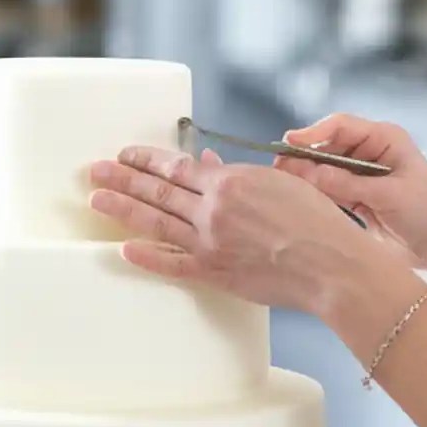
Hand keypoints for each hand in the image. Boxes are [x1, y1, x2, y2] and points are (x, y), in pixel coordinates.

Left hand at [88, 146, 409, 317]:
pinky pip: (172, 264)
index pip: (176, 166)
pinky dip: (146, 257)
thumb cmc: (315, 221)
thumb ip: (234, 175)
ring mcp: (209, 242)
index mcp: (229, 182)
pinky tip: (123, 248)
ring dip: (122, 209)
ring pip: (155, 222)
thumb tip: (203, 163)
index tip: (125, 154)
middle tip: (94, 171)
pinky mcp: (213, 272)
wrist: (332, 264)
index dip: (146, 159)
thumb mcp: (278, 183)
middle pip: (156, 190)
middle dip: (122, 178)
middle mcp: (212, 209)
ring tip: (96, 200)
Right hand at [277, 113, 426, 271]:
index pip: (340, 126)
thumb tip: (303, 172)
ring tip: (282, 186)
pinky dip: (313, 194)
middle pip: (325, 147)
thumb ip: (344, 183)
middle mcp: (370, 153)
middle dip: (302, 158)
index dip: (312, 133)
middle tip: (278, 171)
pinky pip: (326, 191)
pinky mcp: (355, 198)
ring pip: (322, 170)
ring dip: (305, 177)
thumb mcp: (386, 194)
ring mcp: (360, 176)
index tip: (288, 143)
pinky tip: (298, 198)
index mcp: (385, 139)